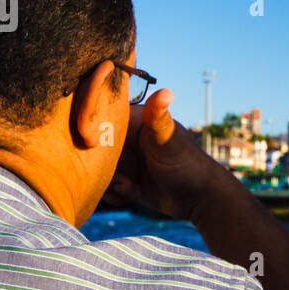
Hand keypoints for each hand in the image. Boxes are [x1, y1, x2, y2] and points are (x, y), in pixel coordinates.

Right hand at [103, 88, 219, 218]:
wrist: (199, 198)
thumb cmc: (187, 163)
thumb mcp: (168, 140)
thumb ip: (158, 118)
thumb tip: (165, 91)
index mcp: (130, 120)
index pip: (97, 117)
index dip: (89, 132)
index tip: (93, 148)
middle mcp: (123, 138)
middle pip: (91, 147)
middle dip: (97, 165)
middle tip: (119, 177)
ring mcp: (122, 160)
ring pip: (94, 169)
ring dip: (107, 182)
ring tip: (129, 187)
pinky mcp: (124, 179)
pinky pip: (103, 186)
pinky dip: (113, 194)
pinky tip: (132, 195)